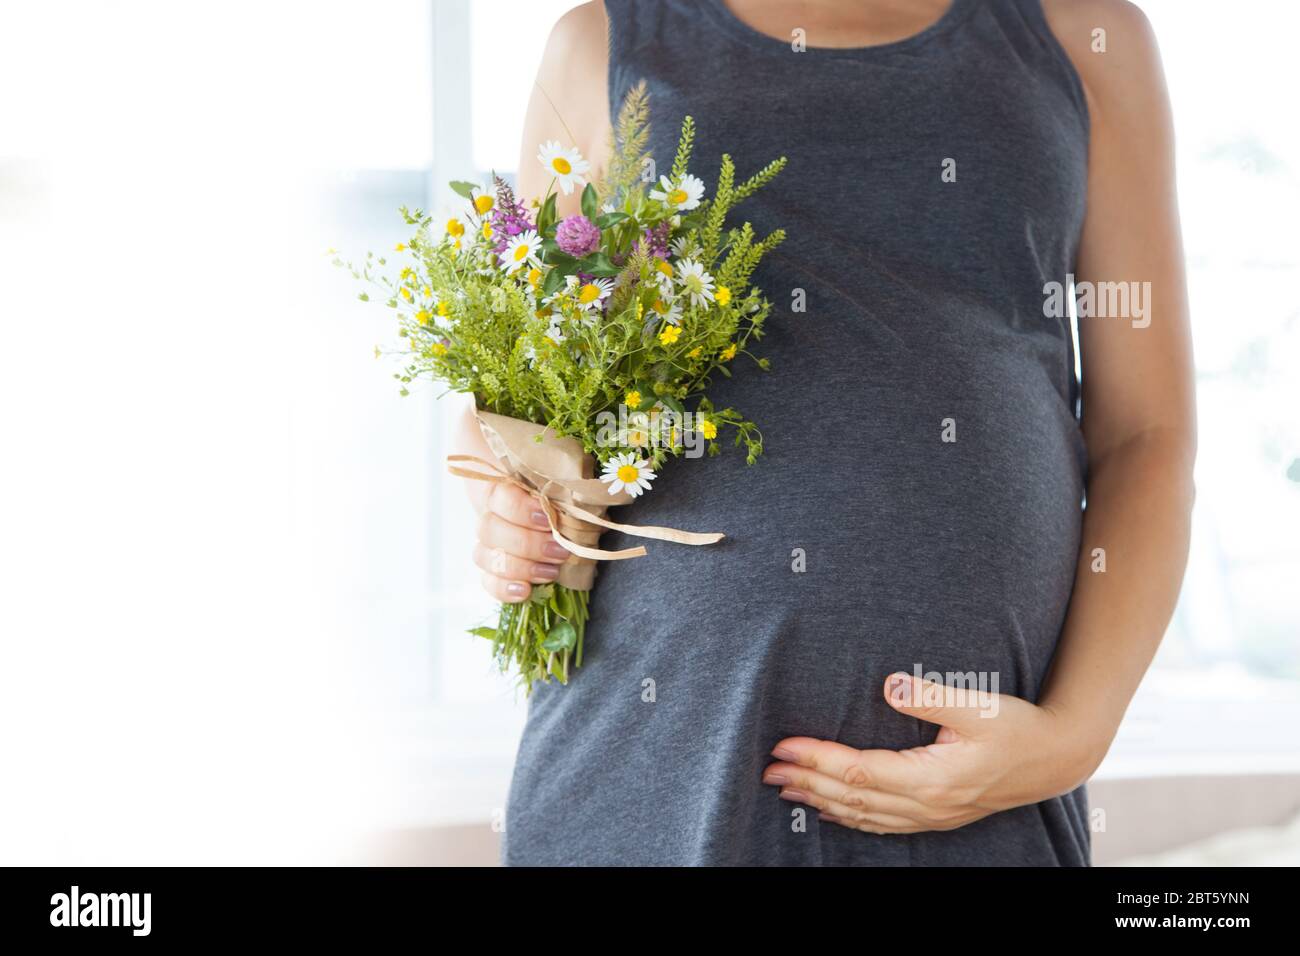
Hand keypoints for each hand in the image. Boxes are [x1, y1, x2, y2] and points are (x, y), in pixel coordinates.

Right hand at [472, 483, 570, 601]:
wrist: (549, 521)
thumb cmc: (558, 502)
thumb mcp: (563, 491)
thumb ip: (566, 494)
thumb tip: (586, 505)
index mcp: (506, 489)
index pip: (499, 497)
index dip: (520, 509)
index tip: (548, 519)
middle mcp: (490, 515)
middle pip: (489, 529)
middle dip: (527, 543)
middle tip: (559, 552)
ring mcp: (487, 544)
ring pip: (483, 556)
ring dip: (519, 567)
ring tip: (551, 573)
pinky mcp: (492, 571)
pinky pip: (488, 582)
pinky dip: (504, 589)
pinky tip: (524, 591)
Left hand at [761, 672, 1104, 833]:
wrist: (1057, 757)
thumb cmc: (1018, 727)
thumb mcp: (975, 705)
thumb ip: (929, 696)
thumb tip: (889, 685)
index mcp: (931, 779)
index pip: (858, 771)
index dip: (818, 759)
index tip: (784, 747)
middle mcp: (926, 804)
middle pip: (853, 798)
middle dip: (807, 782)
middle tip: (767, 770)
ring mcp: (933, 814)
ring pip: (864, 815)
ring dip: (822, 801)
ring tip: (787, 789)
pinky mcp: (939, 814)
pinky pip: (884, 823)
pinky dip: (852, 817)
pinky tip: (832, 809)